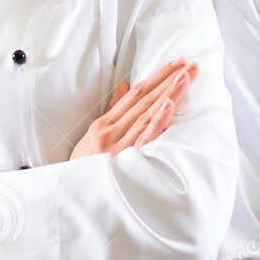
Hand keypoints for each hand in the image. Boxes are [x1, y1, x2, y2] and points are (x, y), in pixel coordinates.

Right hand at [70, 58, 197, 159]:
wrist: (69, 195)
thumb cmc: (81, 168)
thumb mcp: (91, 137)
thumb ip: (111, 111)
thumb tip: (126, 86)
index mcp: (105, 124)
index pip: (136, 94)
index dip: (157, 77)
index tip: (176, 65)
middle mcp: (112, 131)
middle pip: (145, 100)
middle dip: (168, 80)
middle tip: (190, 64)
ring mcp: (119, 145)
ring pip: (147, 114)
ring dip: (168, 94)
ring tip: (186, 77)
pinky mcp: (125, 162)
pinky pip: (144, 139)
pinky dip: (157, 121)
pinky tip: (168, 106)